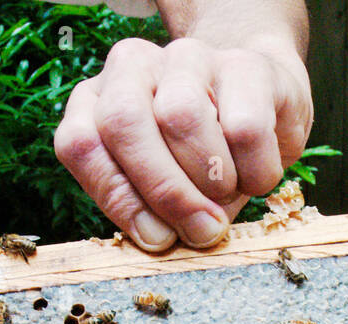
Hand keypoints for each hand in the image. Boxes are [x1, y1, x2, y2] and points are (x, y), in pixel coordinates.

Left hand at [54, 36, 312, 251]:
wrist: (267, 112)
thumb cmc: (202, 164)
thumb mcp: (160, 192)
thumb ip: (147, 212)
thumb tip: (158, 239)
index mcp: (96, 102)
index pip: (80, 144)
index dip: (119, 199)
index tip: (157, 239)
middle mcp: (133, 68)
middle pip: (123, 121)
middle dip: (163, 191)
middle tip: (200, 231)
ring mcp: (188, 58)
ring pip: (181, 116)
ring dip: (210, 178)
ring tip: (228, 196)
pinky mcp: (245, 63)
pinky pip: (245, 126)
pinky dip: (255, 171)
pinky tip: (257, 176)